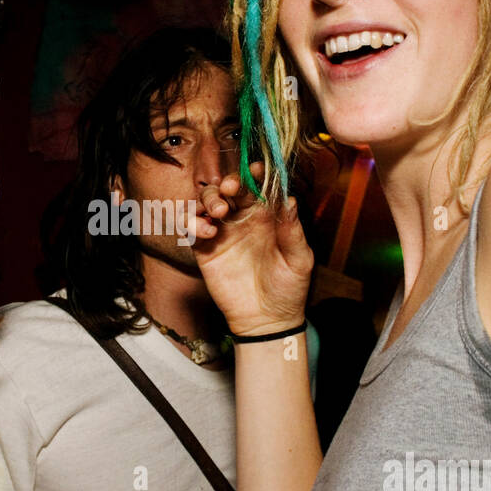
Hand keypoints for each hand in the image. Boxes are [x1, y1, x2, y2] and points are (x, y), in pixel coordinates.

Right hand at [187, 162, 313, 336]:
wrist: (268, 321)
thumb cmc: (289, 289)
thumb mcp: (299, 259)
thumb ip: (292, 230)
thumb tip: (289, 199)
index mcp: (267, 216)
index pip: (257, 186)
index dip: (254, 173)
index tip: (255, 169)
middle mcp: (243, 219)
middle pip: (228, 188)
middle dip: (226, 182)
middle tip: (230, 188)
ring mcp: (222, 233)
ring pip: (207, 202)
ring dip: (209, 199)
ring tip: (219, 212)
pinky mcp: (205, 250)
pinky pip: (192, 228)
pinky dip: (194, 223)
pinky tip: (208, 232)